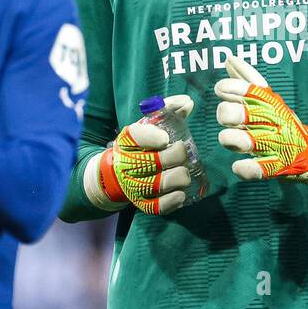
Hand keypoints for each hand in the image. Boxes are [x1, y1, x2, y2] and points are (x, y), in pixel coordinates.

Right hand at [93, 96, 192, 215]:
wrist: (119, 173)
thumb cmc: (141, 146)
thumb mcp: (149, 126)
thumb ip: (168, 111)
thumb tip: (188, 102)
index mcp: (126, 141)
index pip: (136, 136)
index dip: (152, 137)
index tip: (165, 138)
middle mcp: (126, 164)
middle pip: (155, 161)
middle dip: (176, 156)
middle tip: (182, 152)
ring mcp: (133, 186)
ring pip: (159, 183)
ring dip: (179, 177)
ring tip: (185, 172)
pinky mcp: (141, 204)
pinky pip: (158, 206)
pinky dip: (173, 200)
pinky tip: (181, 192)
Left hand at [215, 54, 307, 192]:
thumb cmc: (283, 123)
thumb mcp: (270, 100)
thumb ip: (248, 80)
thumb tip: (229, 58)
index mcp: (271, 104)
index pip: (251, 89)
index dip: (232, 87)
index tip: (220, 89)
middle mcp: (274, 122)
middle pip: (247, 113)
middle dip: (230, 113)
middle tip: (225, 116)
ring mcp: (276, 145)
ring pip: (250, 141)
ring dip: (234, 139)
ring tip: (228, 138)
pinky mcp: (278, 167)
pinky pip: (260, 170)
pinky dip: (247, 169)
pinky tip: (238, 166)